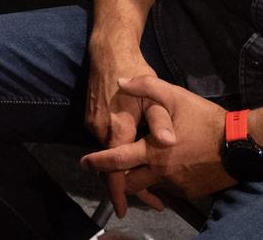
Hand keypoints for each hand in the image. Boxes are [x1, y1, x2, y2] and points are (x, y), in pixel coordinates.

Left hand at [82, 75, 234, 205]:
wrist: (242, 145)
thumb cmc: (206, 119)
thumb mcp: (175, 96)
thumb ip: (146, 86)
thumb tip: (121, 80)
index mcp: (153, 151)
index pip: (117, 160)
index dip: (98, 162)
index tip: (85, 162)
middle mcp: (161, 172)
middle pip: (129, 182)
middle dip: (116, 178)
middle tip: (109, 170)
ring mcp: (176, 184)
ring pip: (149, 187)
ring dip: (140, 180)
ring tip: (137, 168)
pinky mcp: (190, 192)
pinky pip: (168, 189)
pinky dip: (161, 182)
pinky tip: (164, 169)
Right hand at [83, 43, 174, 216]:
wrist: (109, 52)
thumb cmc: (135, 72)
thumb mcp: (155, 95)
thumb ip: (161, 121)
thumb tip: (170, 143)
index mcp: (116, 129)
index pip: (114, 170)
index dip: (119, 192)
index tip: (124, 210)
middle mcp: (100, 130)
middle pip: (112, 166)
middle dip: (131, 184)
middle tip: (156, 198)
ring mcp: (93, 124)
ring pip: (108, 154)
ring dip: (125, 167)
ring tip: (149, 178)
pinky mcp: (91, 118)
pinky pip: (105, 142)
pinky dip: (118, 152)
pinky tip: (134, 152)